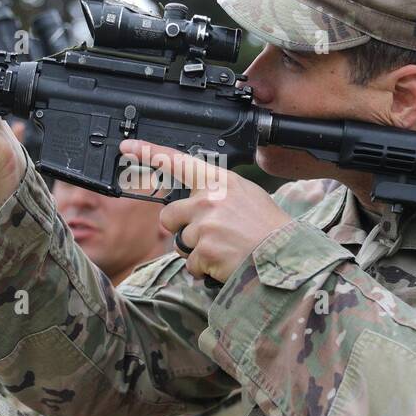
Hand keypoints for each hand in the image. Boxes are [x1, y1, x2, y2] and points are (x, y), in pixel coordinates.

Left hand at [120, 140, 291, 283]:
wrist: (286, 256)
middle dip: (181, 229)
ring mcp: (205, 224)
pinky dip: (206, 269)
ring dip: (197, 252)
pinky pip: (192, 265)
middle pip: (169, 216)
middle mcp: (209, 199)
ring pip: (181, 243)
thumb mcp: (247, 196)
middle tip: (209, 236)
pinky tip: (226, 263)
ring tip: (226, 249)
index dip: (150, 153)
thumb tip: (197, 200)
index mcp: (220, 181)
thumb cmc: (269, 229)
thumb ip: (219, 193)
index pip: (179, 162)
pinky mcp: (204, 250)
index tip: (128, 146)